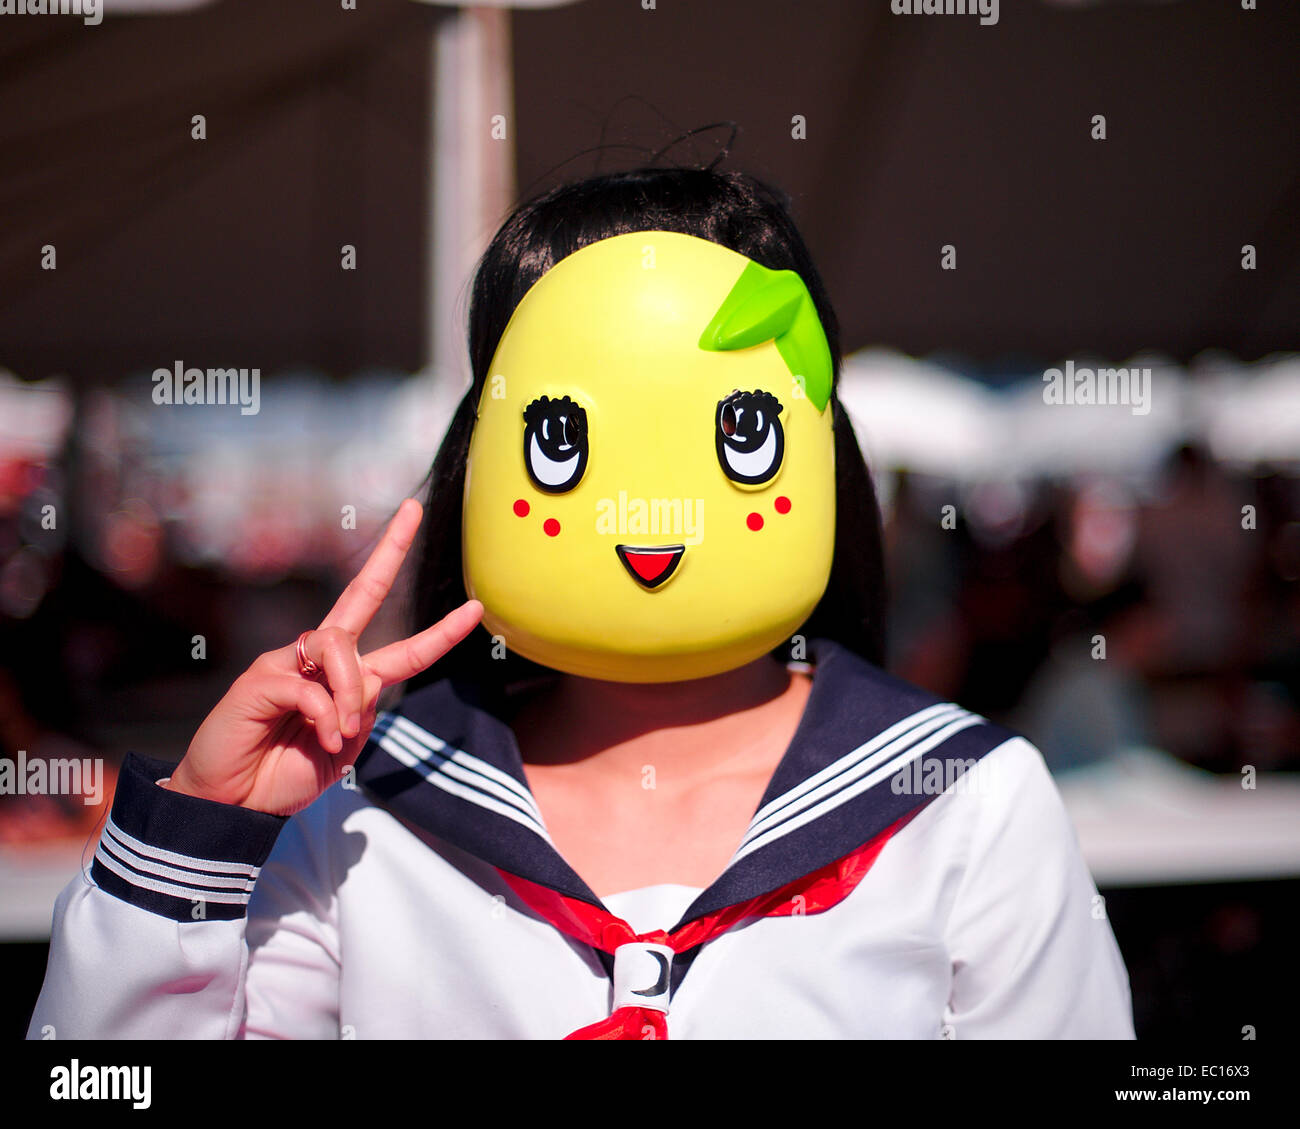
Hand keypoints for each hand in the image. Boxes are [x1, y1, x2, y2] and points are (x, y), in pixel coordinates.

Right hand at [166, 499, 482, 814]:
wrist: (235, 806)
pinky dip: (324, 713)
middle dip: (390, 551)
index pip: (401, 647)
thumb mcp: (342, 749)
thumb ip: (360, 712)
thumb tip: (366, 680)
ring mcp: (287, 663)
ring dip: (348, 693)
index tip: (476, 608)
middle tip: (414, 510)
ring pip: (339, 646)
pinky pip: (309, 683)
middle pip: (361, 594)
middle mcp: (319, 660)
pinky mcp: (260, 677)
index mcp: (346, 679)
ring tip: (337, 734)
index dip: (440, 631)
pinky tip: (322, 738)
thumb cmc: (285, 776)